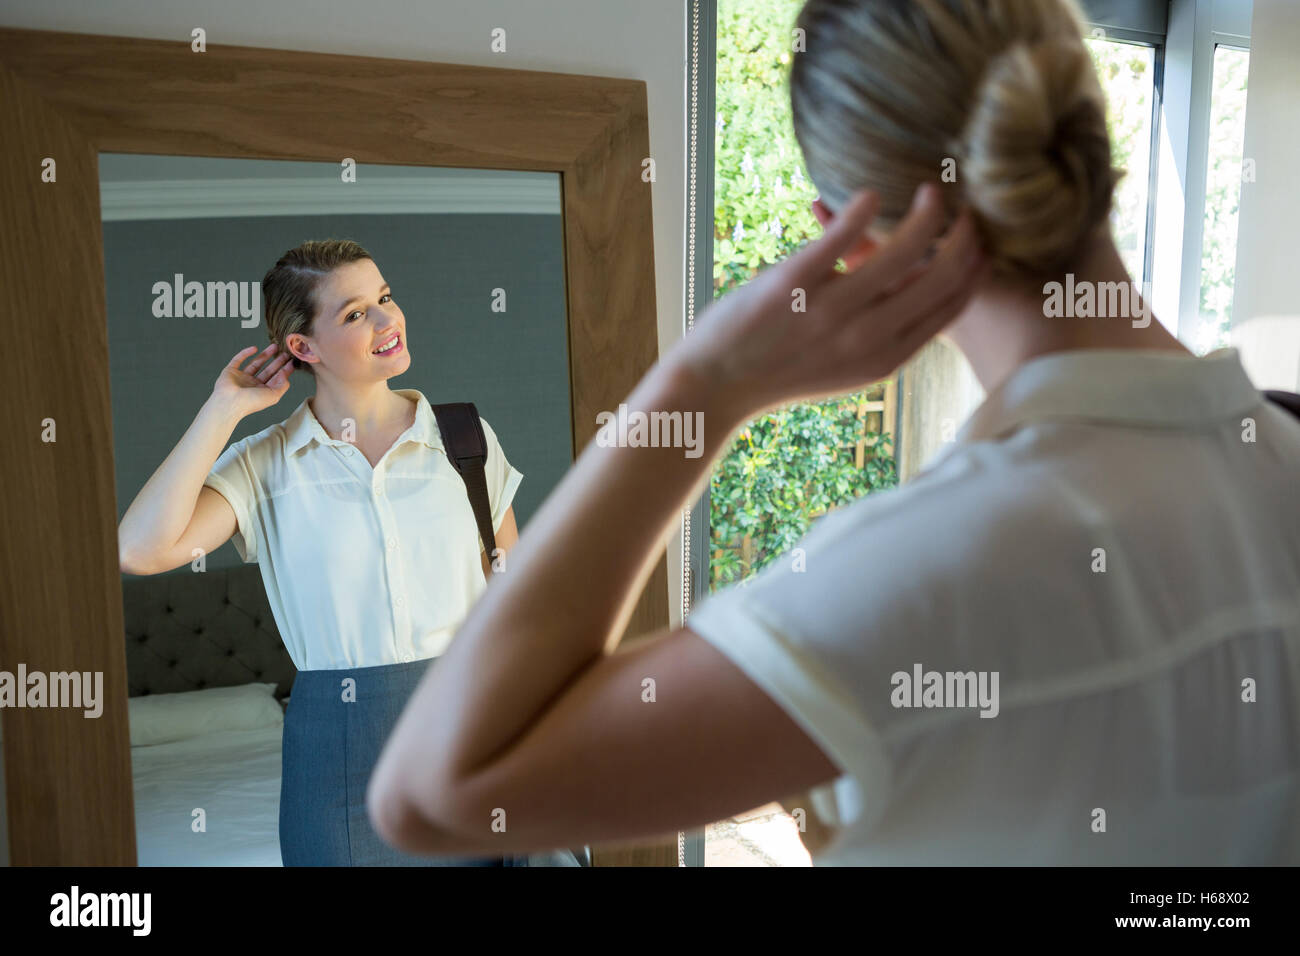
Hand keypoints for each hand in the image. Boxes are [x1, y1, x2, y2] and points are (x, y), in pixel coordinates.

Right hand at [212, 344, 293, 417]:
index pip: (276, 379)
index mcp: (262, 392)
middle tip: (286, 353)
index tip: (293, 362)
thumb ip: (282, 386)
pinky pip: (238, 360)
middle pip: (268, 370)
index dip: (285, 370)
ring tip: (275, 346)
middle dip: (277, 361)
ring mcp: (242, 378)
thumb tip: (286, 376)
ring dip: (265, 355)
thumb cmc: (251, 402)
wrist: (230, 402)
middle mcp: (253, 385)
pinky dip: (245, 353)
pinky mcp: (231, 371)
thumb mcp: (273, 396)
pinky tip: (255, 348)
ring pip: (255, 363)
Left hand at [674, 182, 986, 422]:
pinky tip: (871, 195)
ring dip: (925, 215)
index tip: (981, 241)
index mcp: (884, 358)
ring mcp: (829, 312)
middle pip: (939, 278)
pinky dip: (861, 211)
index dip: (974, 271)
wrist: (716, 384)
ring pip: (901, 253)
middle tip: (965, 208)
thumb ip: (886, 328)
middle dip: (962, 238)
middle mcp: (865, 338)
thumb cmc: (783, 367)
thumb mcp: (847, 362)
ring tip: (931, 191)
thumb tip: (920, 280)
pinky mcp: (791, 286)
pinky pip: (838, 240)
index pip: (950, 308)